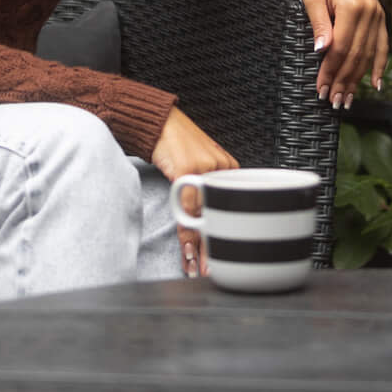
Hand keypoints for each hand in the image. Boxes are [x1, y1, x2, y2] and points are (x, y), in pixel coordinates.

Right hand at [153, 107, 236, 277]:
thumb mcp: (199, 166)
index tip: (223, 259)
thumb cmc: (178, 143)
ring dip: (199, 246)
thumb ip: (207, 189)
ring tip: (194, 266)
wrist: (159, 120)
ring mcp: (206, 168)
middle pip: (222, 216)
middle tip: (210, 271)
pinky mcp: (187, 168)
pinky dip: (185, 231)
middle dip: (214, 248)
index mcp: (230, 170)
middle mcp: (222, 169)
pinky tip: (186, 247)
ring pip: (206, 216)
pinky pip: (188, 207)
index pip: (232, 210)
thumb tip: (208, 222)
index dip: (226, 238)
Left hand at [301, 0, 387, 109]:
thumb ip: (318, 22)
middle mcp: (369, 12)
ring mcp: (378, 16)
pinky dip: (380, 66)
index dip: (330, 70)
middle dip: (343, 81)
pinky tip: (375, 85)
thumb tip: (321, 50)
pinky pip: (383, 46)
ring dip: (358, 80)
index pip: (341, 47)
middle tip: (333, 101)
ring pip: (368, 55)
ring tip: (347, 99)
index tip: (321, 88)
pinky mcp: (381, 18)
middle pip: (356, 55)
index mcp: (352, 6)